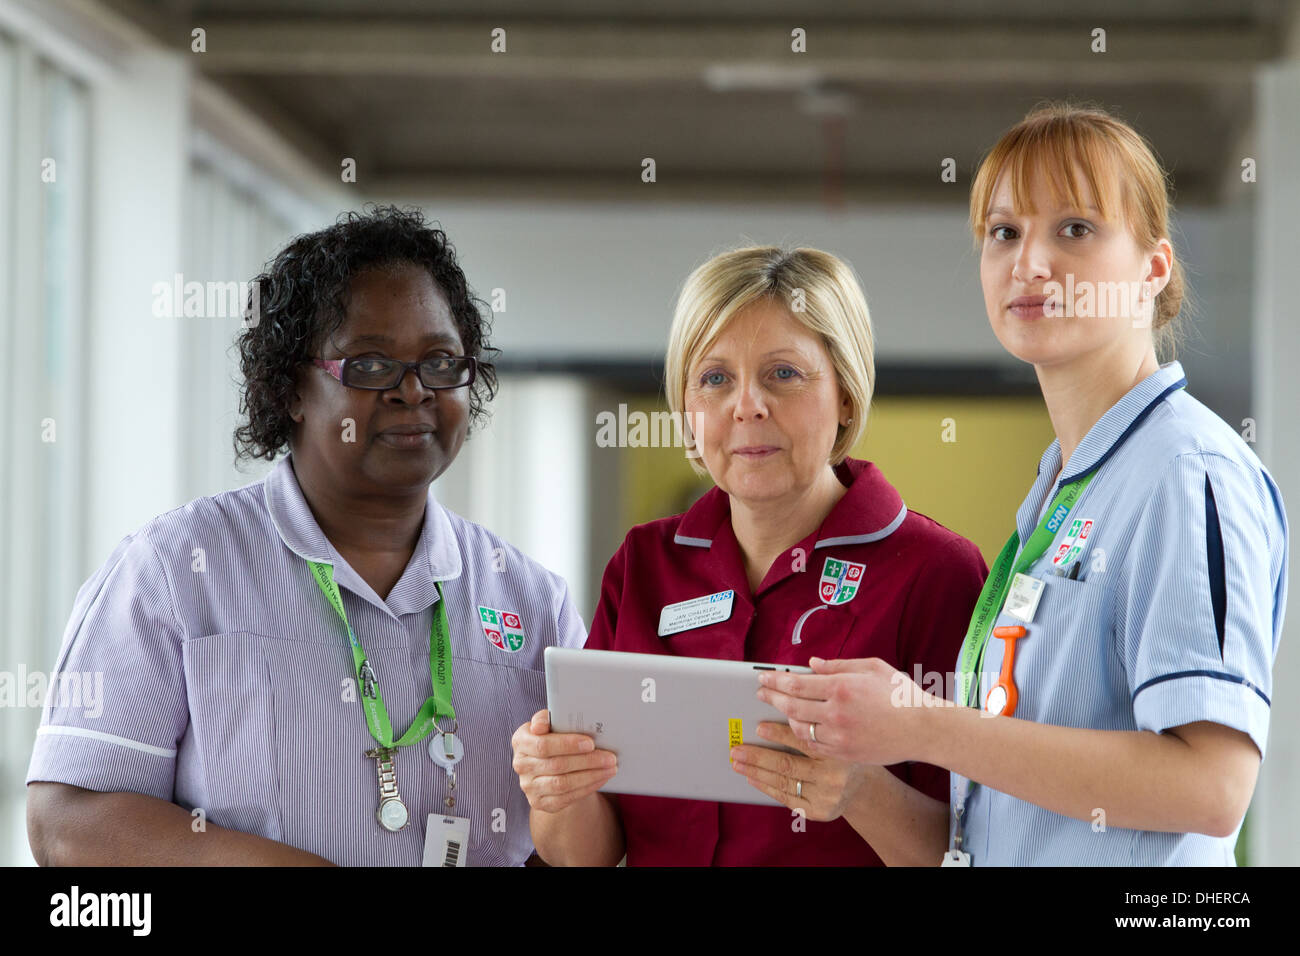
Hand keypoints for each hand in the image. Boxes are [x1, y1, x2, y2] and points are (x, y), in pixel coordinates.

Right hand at [511, 709, 617, 812]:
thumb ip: (549, 718)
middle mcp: (521, 765)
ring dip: (591, 776)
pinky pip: (566, 798)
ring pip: (563, 784)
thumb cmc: (553, 738)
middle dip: (587, 761)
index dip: (567, 744)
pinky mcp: (539, 802)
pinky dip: (587, 788)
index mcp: (521, 741)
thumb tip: (546, 721)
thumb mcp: (550, 724)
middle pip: (556, 765)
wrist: (549, 766)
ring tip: (610, 768)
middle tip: (610, 757)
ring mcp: (529, 786)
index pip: (542, 744)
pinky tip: (601, 779)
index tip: (590, 743)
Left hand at [729, 722, 867, 820]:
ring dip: (756, 772)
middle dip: (758, 756)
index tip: (759, 727)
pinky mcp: (818, 812)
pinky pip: (786, 798)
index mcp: (839, 752)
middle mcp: (834, 777)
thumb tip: (780, 708)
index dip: (779, 734)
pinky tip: (752, 778)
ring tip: (738, 763)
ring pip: (784, 782)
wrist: (864, 787)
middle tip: (736, 749)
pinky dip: (766, 786)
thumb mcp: (838, 735)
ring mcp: (826, 797)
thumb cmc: (842, 754)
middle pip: (788, 764)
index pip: (804, 741)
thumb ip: (814, 724)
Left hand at [755, 657, 940, 765]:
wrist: (923, 728)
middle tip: (760, 692)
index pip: (796, 683)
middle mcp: (837, 712)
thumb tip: (810, 665)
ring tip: (779, 708)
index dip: (775, 679)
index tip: (762, 677)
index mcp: (842, 686)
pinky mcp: (844, 753)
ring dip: (785, 717)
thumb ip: (838, 665)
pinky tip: (798, 728)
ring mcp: (839, 736)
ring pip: (799, 728)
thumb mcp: (872, 668)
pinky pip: (814, 745)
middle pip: (791, 705)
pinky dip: (802, 735)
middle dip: (772, 697)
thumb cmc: (900, 693)